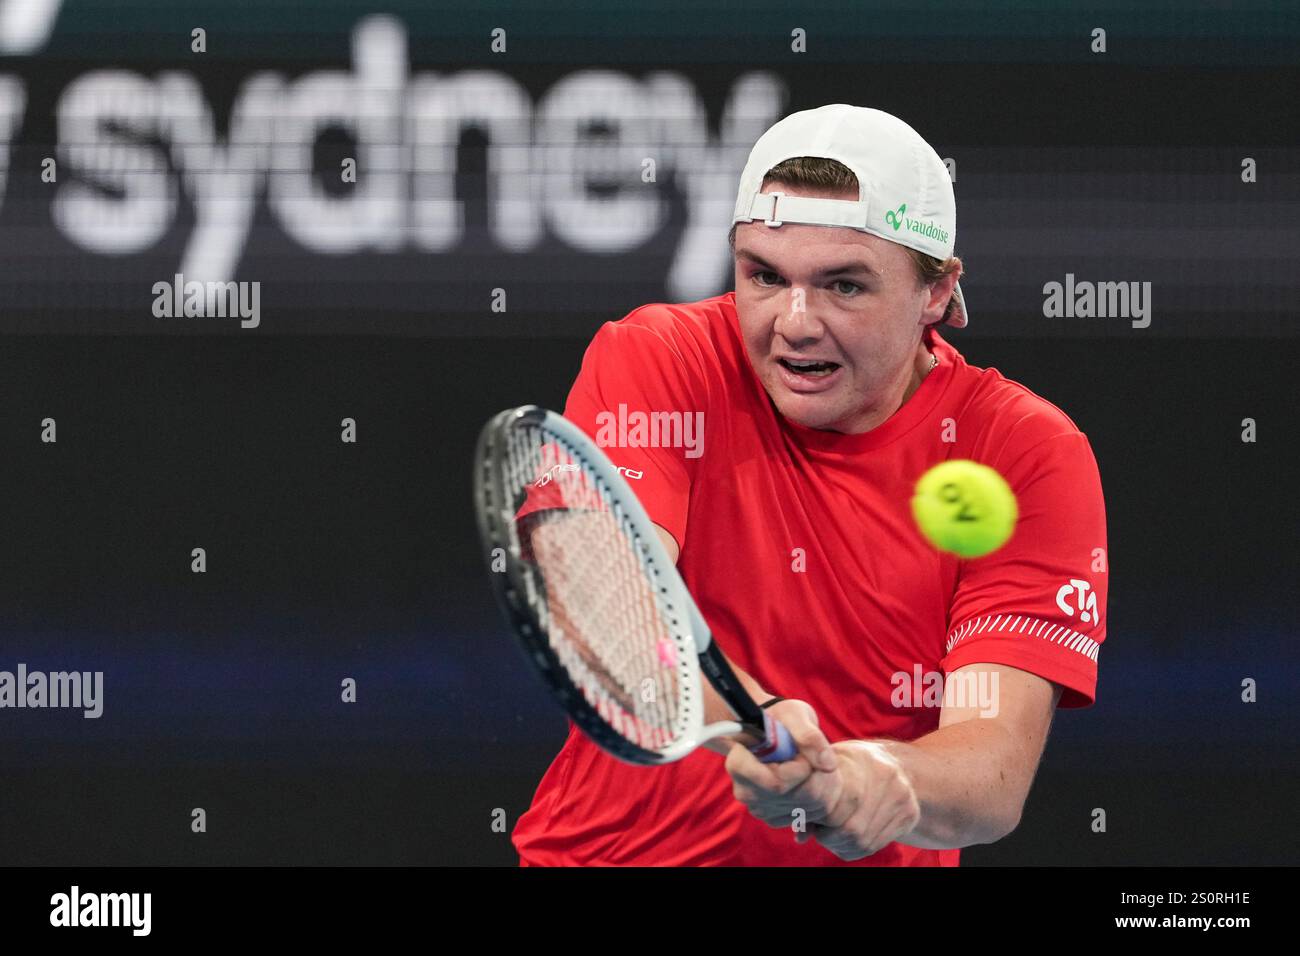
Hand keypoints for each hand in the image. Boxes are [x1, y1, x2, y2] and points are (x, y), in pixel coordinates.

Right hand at [723, 699, 837, 827]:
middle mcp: (745, 792)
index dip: (799, 769)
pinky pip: (807, 816)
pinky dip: (820, 797)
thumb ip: (809, 735)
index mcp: (739, 764)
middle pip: (796, 797)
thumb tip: (827, 764)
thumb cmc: (781, 718)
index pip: (776, 783)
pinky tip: (812, 778)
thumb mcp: (794, 715)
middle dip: (816, 776)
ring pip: (806, 808)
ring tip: (814, 763)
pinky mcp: (774, 817)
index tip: (801, 753)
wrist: (775, 731)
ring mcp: (759, 807)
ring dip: (822, 785)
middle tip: (814, 755)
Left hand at [730, 731, 921, 860]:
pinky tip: (845, 838)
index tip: (809, 816)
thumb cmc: (853, 763)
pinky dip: (853, 848)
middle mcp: (892, 782)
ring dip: (839, 844)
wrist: (896, 764)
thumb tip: (799, 832)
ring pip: (862, 842)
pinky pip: (874, 846)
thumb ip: (814, 789)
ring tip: (830, 833)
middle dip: (828, 834)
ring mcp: (904, 801)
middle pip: (852, 828)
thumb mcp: (833, 763)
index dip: (821, 816)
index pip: (842, 802)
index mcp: (870, 763)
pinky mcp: (910, 817)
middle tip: (818, 829)